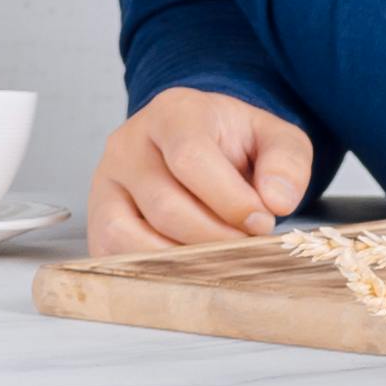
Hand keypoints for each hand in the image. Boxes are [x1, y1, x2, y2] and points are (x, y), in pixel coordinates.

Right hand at [84, 86, 311, 253]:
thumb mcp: (274, 139)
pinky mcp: (98, 220)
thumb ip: (287, 162)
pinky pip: (114, 256)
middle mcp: (128, 144)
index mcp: (172, 113)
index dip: (229, 200)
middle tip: (247, 248)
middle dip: (215, 239)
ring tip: (219, 260)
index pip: (190, 158)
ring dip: (184, 261)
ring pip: (132, 237)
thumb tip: (276, 201)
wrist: (198, 146)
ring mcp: (106, 183)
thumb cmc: (233, 145)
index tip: (262, 223)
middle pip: (165, 206)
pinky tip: (188, 270)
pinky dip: (152, 272)